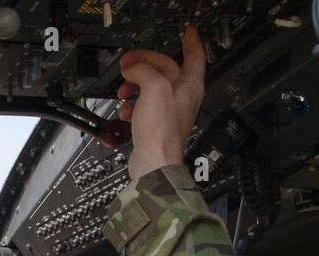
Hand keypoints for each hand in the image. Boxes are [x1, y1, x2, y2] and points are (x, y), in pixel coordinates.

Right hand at [117, 24, 206, 180]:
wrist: (153, 162)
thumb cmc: (161, 131)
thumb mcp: (154, 88)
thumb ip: (144, 70)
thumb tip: (134, 67)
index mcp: (189, 86)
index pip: (195, 55)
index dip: (191, 41)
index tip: (187, 31)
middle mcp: (182, 98)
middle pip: (165, 70)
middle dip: (146, 64)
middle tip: (129, 61)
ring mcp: (168, 112)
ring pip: (151, 88)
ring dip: (134, 85)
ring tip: (123, 89)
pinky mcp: (155, 125)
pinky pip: (143, 107)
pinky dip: (132, 105)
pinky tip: (125, 110)